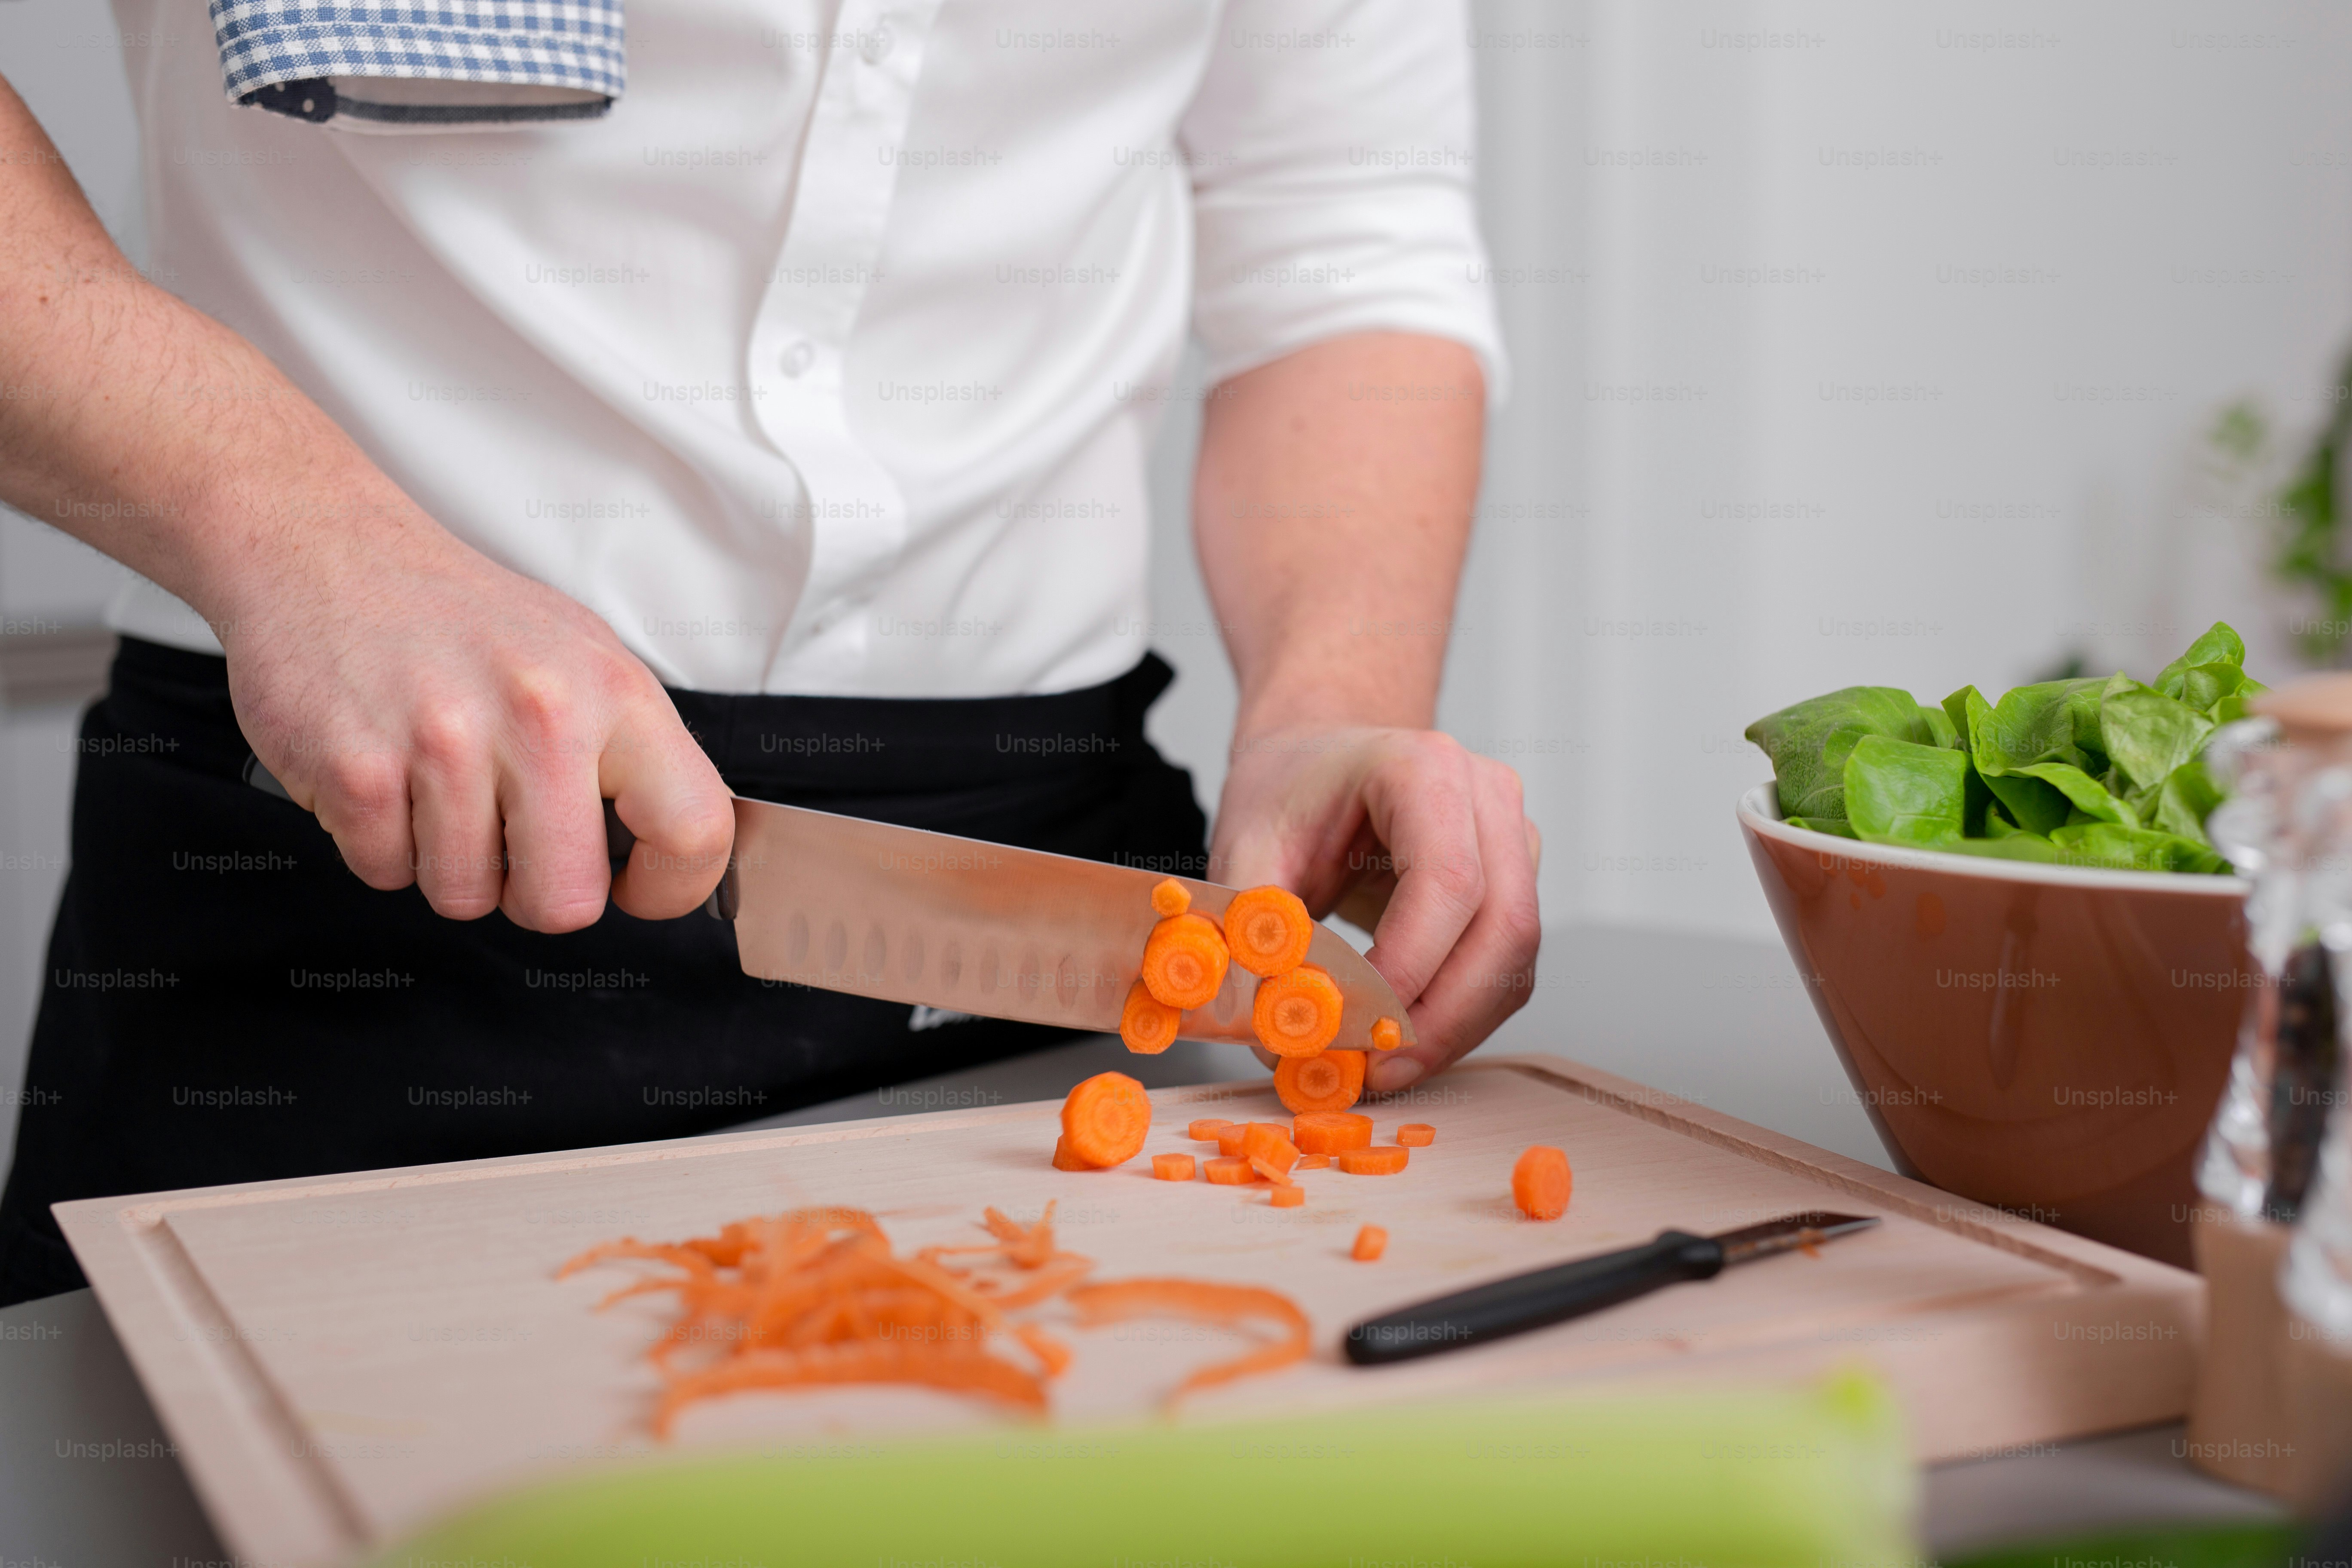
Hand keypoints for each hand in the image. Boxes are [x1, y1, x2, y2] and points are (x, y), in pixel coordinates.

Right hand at [221, 510, 733, 931]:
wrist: (323, 547)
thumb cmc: (455, 614)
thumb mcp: (580, 655)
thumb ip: (628, 751)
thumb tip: (663, 843)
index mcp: (613, 691)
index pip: (694, 829)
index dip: (669, 886)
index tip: (634, 886)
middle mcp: (541, 714)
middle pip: (566, 902)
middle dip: (532, 892)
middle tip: (508, 841)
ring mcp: (445, 742)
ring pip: (464, 897)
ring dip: (445, 861)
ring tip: (433, 784)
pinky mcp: (355, 768)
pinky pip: (383, 871)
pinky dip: (378, 841)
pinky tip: (384, 774)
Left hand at [1211, 725, 1541, 1091]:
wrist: (1315, 758)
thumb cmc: (1288, 790)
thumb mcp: (1245, 847)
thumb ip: (1253, 931)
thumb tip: (1271, 1028)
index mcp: (1424, 768)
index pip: (1448, 881)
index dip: (1411, 966)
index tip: (1358, 1026)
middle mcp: (1486, 797)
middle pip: (1503, 927)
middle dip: (1441, 1018)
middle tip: (1375, 1072)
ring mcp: (1511, 839)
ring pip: (1514, 959)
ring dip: (1454, 1029)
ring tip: (1383, 1068)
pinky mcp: (1514, 883)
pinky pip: (1506, 969)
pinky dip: (1460, 1017)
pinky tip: (1406, 1041)